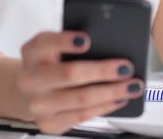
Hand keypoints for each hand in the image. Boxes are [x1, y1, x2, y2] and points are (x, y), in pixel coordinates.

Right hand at [15, 31, 144, 134]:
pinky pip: (82, 116)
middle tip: (126, 68)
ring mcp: (38, 104)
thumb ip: (74, 42)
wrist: (30, 90)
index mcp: (32, 52)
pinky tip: (119, 99)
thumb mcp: (55, 47)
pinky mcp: (49, 123)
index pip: (45, 43)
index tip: (87, 40)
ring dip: (112, 92)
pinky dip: (105, 107)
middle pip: (70, 73)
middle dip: (103, 71)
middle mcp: (30, 79)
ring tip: (132, 86)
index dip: (66, 41)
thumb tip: (110, 43)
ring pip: (81, 99)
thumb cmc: (50, 63)